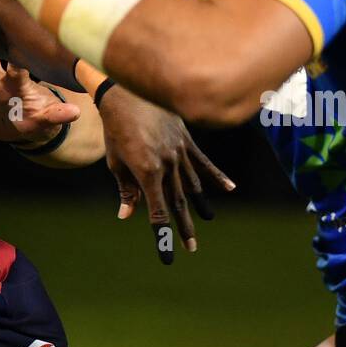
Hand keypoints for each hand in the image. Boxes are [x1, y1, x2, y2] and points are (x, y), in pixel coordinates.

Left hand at [98, 85, 233, 263]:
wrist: (128, 91)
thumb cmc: (116, 128)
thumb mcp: (116, 162)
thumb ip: (126, 189)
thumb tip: (127, 216)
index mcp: (148, 172)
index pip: (157, 211)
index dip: (161, 235)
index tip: (166, 255)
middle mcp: (168, 164)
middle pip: (178, 202)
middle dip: (184, 227)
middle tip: (191, 248)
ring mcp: (180, 152)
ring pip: (192, 185)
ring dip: (198, 206)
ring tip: (205, 222)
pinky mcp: (186, 140)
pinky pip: (203, 162)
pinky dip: (216, 176)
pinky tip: (229, 189)